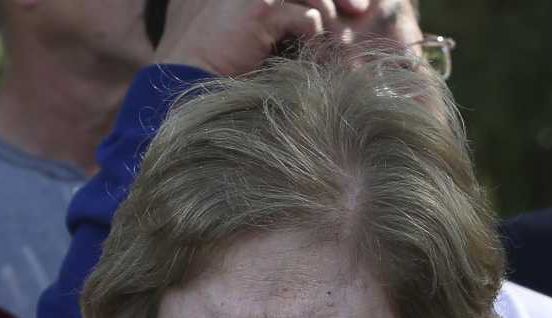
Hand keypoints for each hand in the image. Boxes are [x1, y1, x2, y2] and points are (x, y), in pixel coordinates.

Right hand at [152, 0, 376, 76]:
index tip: (351, 0)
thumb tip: (329, 14)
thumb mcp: (262, 26)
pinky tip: (314, 54)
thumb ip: (288, 11)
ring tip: (337, 41)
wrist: (193, 77)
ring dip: (330, 20)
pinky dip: (316, 37)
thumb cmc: (226, 59)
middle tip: (359, 9)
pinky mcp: (262, 10)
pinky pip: (308, 17)